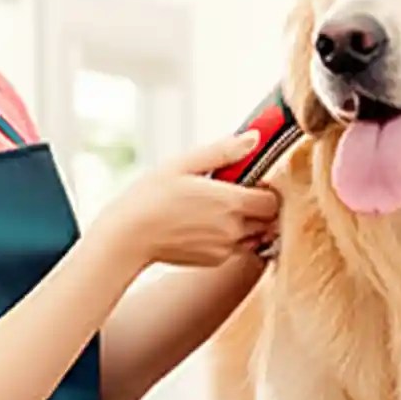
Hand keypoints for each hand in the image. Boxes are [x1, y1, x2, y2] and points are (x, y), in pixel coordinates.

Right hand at [97, 132, 280, 268]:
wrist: (128, 237)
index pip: (272, 200)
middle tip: (234, 194)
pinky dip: (231, 237)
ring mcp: (225, 248)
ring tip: (218, 210)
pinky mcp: (214, 261)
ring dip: (248, 223)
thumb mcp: (184, 164)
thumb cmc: (150, 197)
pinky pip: (237, 248)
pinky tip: (205, 225)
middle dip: (259, 207)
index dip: (264, 189)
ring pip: (255, 236)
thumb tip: (254, 139)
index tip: (248, 181)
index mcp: (230, 202)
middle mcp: (233, 229)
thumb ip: (223, 152)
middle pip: (268, 220)